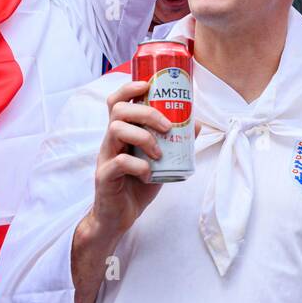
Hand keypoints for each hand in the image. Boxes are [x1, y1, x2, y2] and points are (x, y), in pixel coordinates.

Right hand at [85, 79, 172, 241]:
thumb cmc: (137, 185)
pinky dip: (139, 165)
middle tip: (167, 127)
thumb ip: (175, 142)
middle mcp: (110, 141)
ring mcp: (105, 157)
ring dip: (144, 137)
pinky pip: (119, 162)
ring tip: (159, 153)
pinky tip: (149, 174)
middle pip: (118, 110)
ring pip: (115, 130)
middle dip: (146, 112)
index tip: (147, 86)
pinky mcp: (104, 177)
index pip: (117, 101)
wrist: (120, 217)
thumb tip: (196, 123)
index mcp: (121, 133)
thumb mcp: (160, 160)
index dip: (129, 88)